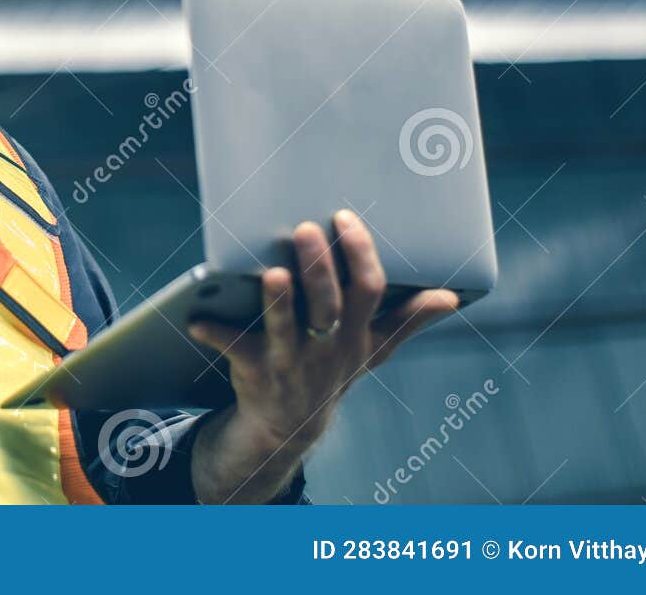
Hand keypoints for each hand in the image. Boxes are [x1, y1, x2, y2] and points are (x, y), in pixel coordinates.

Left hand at [187, 209, 458, 503]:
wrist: (289, 426)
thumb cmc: (333, 370)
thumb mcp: (373, 350)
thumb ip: (408, 321)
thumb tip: (449, 296)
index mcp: (355, 333)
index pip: (369, 290)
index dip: (361, 255)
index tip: (345, 218)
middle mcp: (326, 345)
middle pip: (328, 305)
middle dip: (319, 269)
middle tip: (306, 228)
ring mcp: (290, 360)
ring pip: (286, 328)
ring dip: (278, 303)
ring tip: (272, 274)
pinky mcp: (253, 370)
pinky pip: (233, 350)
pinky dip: (214, 334)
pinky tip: (196, 318)